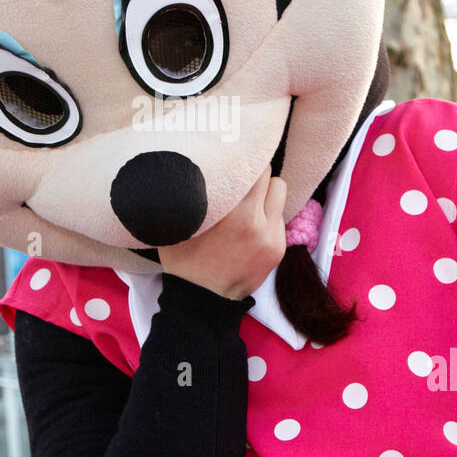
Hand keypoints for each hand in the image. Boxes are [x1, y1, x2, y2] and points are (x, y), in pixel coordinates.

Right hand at [158, 166, 287, 300]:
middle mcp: (258, 224)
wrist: (202, 303)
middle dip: (254, 173)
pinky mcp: (279, 248)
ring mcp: (272, 237)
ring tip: (246, 200)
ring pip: (279, 193)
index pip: (254, 169)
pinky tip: (248, 224)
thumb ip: (185, 194)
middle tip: (239, 175)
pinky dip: (266, 214)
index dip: (245, 157)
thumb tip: (185, 160)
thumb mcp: (177, 225)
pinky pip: (279, 217)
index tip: (235, 153)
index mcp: (234, 216)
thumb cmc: (184, 261)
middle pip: (270, 176)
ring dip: (264, 192)